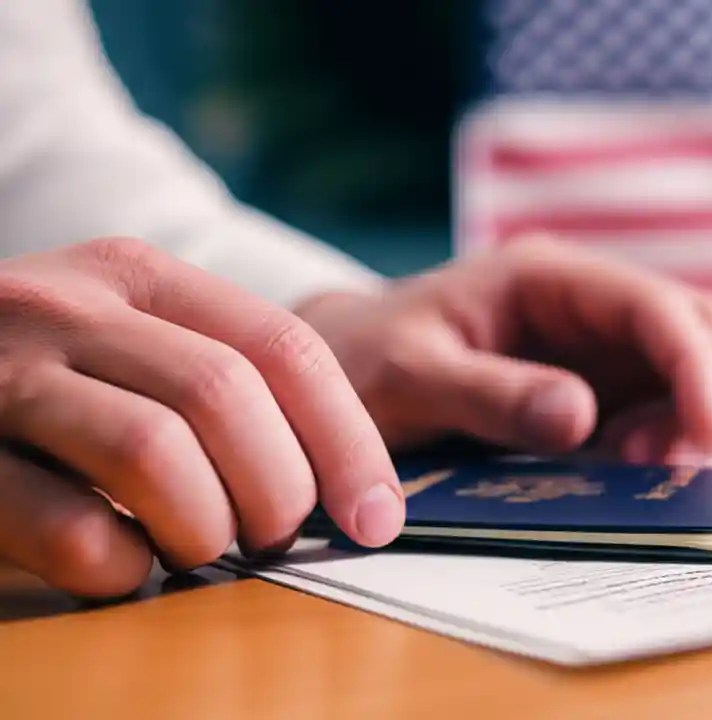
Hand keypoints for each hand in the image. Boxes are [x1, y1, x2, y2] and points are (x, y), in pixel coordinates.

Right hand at [0, 238, 402, 596]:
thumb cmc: (42, 382)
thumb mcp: (131, 346)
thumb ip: (227, 384)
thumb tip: (354, 489)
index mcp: (139, 276)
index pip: (282, 349)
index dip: (348, 442)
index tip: (378, 517)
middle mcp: (67, 307)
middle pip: (226, 398)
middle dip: (278, 490)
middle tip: (273, 536)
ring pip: (153, 454)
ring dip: (203, 526)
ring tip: (196, 547)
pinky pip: (69, 529)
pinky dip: (120, 568)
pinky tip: (120, 567)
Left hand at [295, 236, 711, 462]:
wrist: (340, 372)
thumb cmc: (360, 362)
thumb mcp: (408, 377)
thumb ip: (489, 395)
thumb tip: (580, 419)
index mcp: (546, 277)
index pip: (654, 305)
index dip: (696, 365)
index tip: (707, 434)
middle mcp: (587, 304)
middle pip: (703, 326)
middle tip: (672, 465)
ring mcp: (599, 346)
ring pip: (697, 367)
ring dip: (695, 422)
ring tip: (641, 470)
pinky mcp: (600, 388)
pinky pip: (667, 408)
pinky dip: (671, 442)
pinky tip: (626, 472)